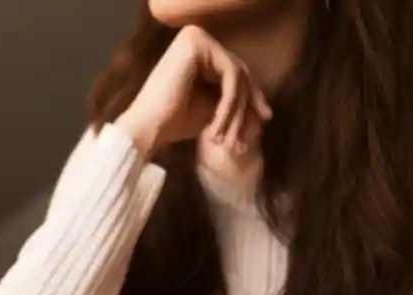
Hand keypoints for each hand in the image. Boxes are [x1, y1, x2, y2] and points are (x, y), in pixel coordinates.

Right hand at [114, 25, 272, 157]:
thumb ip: (234, 101)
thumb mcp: (213, 108)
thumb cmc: (174, 122)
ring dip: (237, 111)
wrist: (147, 128)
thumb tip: (263, 109)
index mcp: (196, 50)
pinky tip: (219, 126)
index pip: (235, 71)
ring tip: (228, 139)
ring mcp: (195, 37)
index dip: (253, 96)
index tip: (264, 120)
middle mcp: (195, 37)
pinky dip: (230, 103)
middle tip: (251, 134)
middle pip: (239, 71)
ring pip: (237, 74)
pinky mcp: (195, 44)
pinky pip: (230, 73)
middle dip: (248, 105)